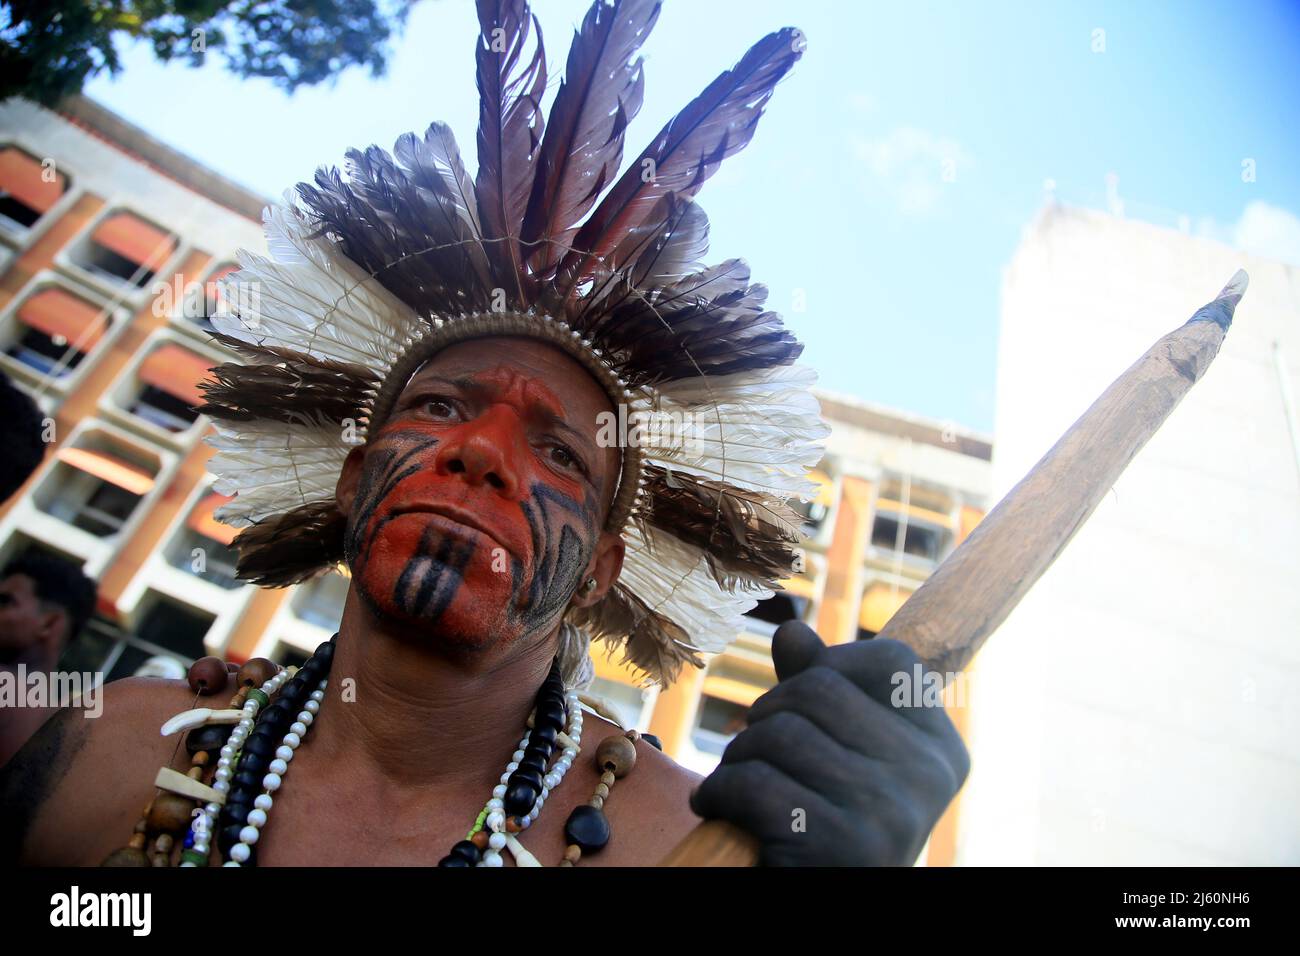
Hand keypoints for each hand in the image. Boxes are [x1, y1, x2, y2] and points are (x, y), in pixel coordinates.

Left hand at [689, 620, 969, 865]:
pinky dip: (720, 794)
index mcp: (941, 748)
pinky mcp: (841, 846)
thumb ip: (820, 692)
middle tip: (756, 753)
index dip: (830, 667)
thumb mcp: (837, 755)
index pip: (890, 659)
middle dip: (766, 715)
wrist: (822, 894)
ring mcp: (891, 812)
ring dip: (737, 757)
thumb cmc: (824, 824)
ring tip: (740, 785)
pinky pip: (755, 783)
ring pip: (779, 732)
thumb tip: (791, 631)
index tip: (803, 712)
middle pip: (819, 689)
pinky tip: (720, 810)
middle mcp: (930, 776)